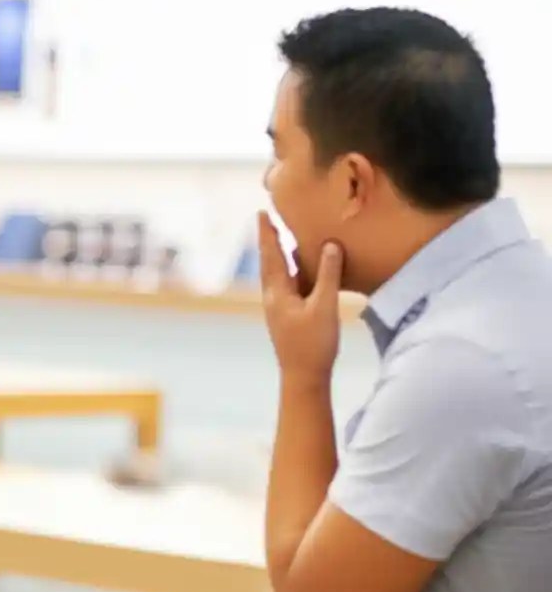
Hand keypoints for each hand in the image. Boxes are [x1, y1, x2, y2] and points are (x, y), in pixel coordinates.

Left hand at [258, 211, 343, 382]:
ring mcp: (279, 308)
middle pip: (270, 262)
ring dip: (280, 255)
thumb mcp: (325, 306)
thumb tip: (330, 245)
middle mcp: (273, 297)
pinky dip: (291, 271)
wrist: (303, 378)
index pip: (271, 255)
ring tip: (283, 237)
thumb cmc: (313, 344)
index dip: (268, 234)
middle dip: (270, 240)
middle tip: (268, 220)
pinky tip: (299, 270)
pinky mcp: (288, 316)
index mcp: (277, 292)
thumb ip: (327, 275)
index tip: (261, 213)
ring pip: (279, 274)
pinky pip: (288, 286)